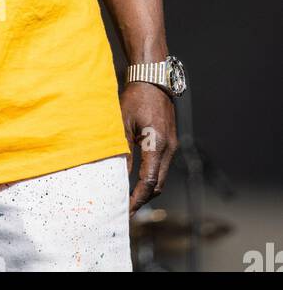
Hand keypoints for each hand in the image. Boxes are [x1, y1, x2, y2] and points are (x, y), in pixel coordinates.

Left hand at [120, 81, 177, 214]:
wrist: (153, 79)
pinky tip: (137, 179)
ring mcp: (171, 146)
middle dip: (142, 199)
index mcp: (157, 145)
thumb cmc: (135, 97)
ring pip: (161, 177)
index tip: (126, 210)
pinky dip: (150, 177)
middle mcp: (169, 149)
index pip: (148, 182)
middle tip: (126, 208)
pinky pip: (162, 167)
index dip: (137, 198)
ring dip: (147, 189)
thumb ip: (122, 151)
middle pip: (158, 185)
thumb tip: (117, 176)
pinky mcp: (170, 142)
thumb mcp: (123, 123)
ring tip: (129, 196)